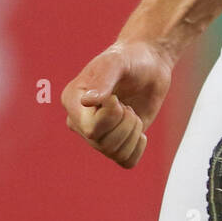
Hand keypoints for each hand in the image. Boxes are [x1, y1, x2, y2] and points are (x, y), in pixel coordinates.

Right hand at [62, 40, 173, 168]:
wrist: (148, 63)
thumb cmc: (129, 59)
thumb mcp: (117, 62)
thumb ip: (103, 80)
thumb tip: (87, 102)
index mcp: (72, 101)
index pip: (92, 129)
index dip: (112, 115)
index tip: (116, 96)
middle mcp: (80, 122)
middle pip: (104, 144)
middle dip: (126, 123)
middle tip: (126, 104)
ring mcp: (98, 135)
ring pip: (116, 154)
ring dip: (133, 131)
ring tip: (130, 111)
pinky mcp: (116, 143)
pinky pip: (127, 161)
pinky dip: (138, 146)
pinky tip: (138, 128)